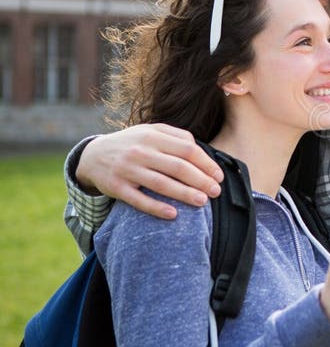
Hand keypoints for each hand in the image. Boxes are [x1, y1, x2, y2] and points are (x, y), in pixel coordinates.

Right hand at [77, 123, 222, 218]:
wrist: (93, 155)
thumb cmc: (133, 143)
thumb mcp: (151, 131)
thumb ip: (176, 136)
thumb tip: (201, 150)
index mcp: (153, 135)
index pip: (187, 149)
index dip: (206, 163)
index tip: (219, 176)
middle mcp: (140, 151)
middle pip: (178, 167)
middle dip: (201, 180)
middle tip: (216, 191)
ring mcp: (127, 169)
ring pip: (161, 184)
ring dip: (184, 194)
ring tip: (202, 201)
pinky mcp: (116, 187)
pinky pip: (139, 200)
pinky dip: (156, 208)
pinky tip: (174, 214)